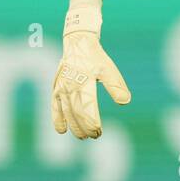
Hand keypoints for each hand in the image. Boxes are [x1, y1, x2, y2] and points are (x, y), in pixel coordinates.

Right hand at [51, 0, 130, 139]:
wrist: (78, 43)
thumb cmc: (95, 57)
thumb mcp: (109, 70)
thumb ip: (116, 86)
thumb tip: (125, 102)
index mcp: (84, 83)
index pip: (87, 109)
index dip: (92, 123)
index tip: (99, 132)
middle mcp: (70, 87)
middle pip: (76, 114)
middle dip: (84, 128)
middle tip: (93, 137)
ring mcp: (61, 89)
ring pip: (66, 112)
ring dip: (73, 126)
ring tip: (82, 137)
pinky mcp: (56, 88)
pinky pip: (54, 106)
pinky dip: (57, 119)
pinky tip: (61, 131)